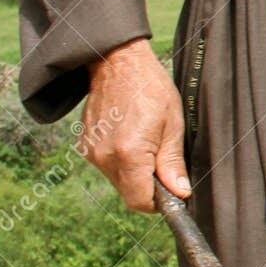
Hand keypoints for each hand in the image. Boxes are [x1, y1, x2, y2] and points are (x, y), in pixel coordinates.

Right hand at [79, 39, 189, 212]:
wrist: (116, 63)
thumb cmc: (150, 88)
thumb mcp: (172, 124)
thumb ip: (173, 163)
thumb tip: (180, 192)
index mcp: (129, 154)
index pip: (141, 202)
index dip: (159, 201)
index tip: (170, 189)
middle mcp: (105, 158)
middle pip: (129, 193)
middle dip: (148, 185)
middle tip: (160, 157)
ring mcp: (92, 152)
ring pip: (118, 181)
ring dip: (134, 172)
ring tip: (144, 140)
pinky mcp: (85, 147)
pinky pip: (107, 166)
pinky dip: (120, 160)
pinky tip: (129, 135)